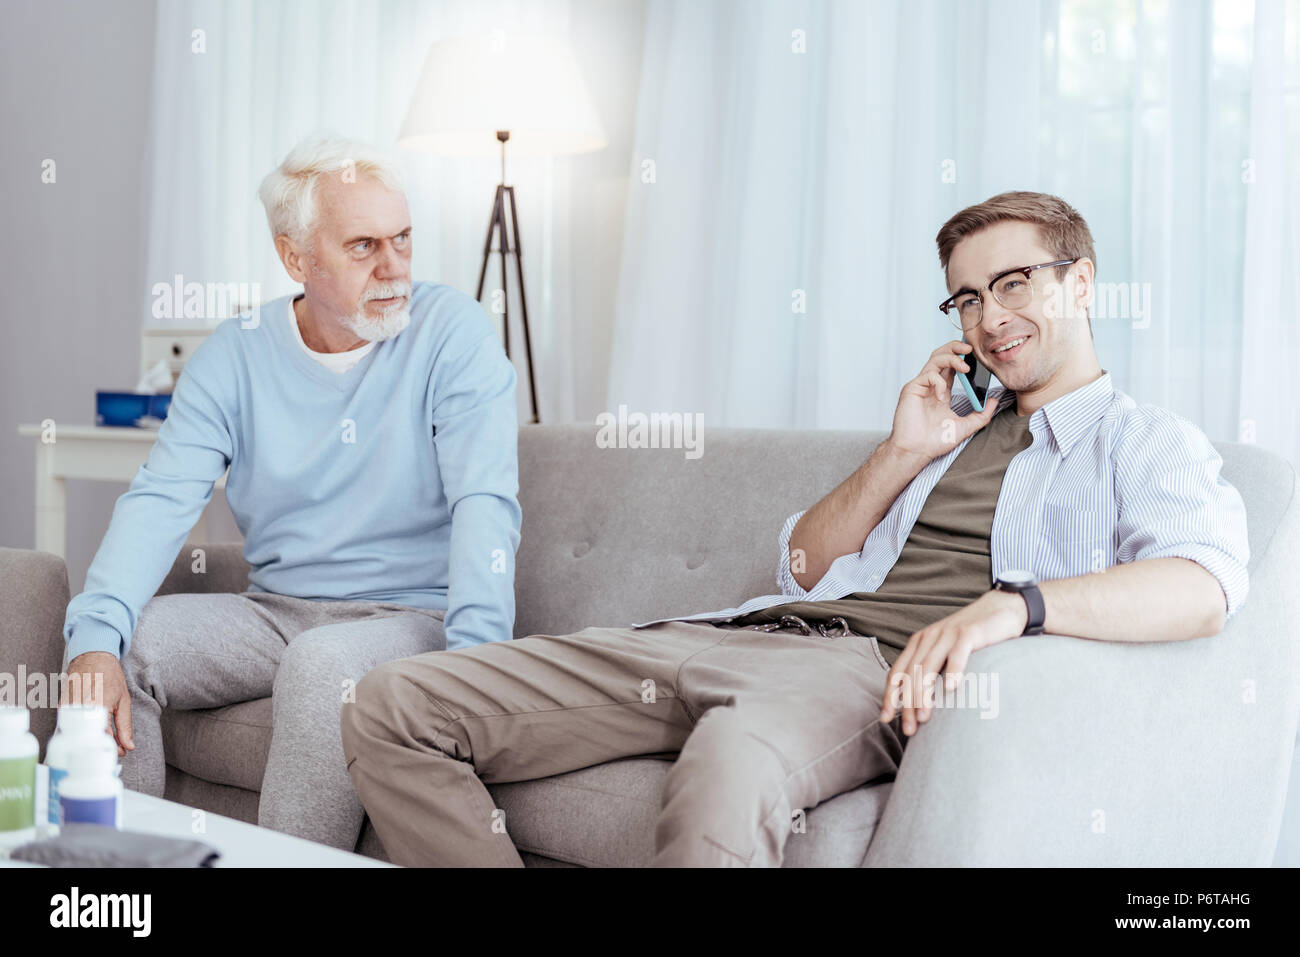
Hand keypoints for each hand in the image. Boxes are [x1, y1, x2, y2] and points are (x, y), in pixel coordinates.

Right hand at [61, 651, 133, 757]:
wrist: (93, 656)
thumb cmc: (110, 676)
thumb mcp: (123, 700)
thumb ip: (125, 725)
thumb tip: (129, 746)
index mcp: (98, 707)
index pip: (103, 738)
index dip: (113, 748)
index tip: (120, 752)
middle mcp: (80, 709)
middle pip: (88, 739)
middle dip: (102, 746)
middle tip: (113, 747)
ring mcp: (68, 708)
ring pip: (77, 734)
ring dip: (91, 739)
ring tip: (103, 737)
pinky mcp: (62, 706)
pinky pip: (70, 725)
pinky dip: (80, 730)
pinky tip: (90, 728)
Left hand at [880, 589, 1027, 735]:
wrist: (1002, 607)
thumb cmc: (973, 637)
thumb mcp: (946, 651)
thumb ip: (933, 669)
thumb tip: (919, 702)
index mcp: (919, 643)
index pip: (897, 672)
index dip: (889, 696)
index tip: (886, 719)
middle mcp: (929, 637)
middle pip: (910, 674)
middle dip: (906, 704)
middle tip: (909, 730)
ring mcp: (948, 634)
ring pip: (928, 667)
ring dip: (923, 694)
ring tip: (923, 717)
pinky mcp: (969, 633)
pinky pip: (958, 653)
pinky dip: (953, 671)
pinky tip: (952, 689)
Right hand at [888, 340, 999, 463]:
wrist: (917, 451)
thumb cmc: (934, 441)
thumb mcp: (965, 427)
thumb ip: (981, 415)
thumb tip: (994, 401)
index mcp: (941, 391)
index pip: (952, 366)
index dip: (963, 357)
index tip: (977, 355)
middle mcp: (930, 386)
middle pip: (941, 355)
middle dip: (955, 347)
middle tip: (970, 348)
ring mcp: (921, 386)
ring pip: (935, 359)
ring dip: (951, 358)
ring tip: (965, 366)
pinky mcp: (912, 389)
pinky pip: (928, 375)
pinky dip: (938, 382)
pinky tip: (942, 396)